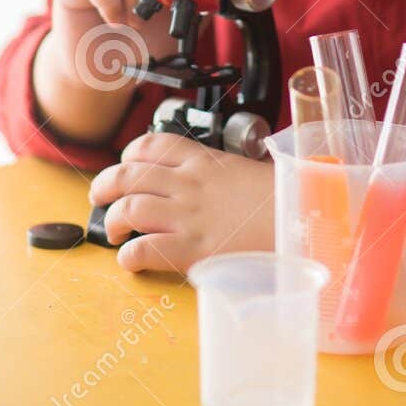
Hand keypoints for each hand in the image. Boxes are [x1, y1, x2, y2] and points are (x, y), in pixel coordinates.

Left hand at [88, 133, 274, 272]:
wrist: (306, 222)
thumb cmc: (287, 200)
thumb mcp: (250, 172)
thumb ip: (222, 175)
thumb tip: (214, 184)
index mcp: (205, 162)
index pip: (153, 144)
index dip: (129, 154)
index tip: (125, 163)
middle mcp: (189, 185)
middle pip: (128, 175)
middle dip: (105, 185)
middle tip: (100, 197)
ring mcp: (188, 217)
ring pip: (128, 209)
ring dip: (112, 220)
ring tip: (113, 231)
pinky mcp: (192, 250)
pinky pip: (144, 250)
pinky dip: (129, 257)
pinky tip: (131, 260)